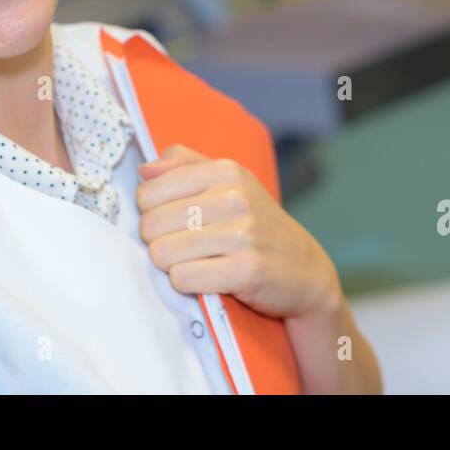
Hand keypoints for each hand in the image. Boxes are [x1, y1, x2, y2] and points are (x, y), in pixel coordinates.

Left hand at [136, 143, 341, 319]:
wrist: (305, 268)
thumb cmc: (255, 223)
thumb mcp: (228, 182)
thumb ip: (184, 165)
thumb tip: (144, 170)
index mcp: (225, 170)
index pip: (148, 191)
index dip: (151, 211)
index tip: (171, 220)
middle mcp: (234, 197)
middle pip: (150, 224)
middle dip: (158, 241)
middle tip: (182, 246)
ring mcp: (242, 234)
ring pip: (162, 253)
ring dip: (171, 264)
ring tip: (193, 262)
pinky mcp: (246, 270)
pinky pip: (182, 278)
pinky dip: (186, 283)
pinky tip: (205, 277)